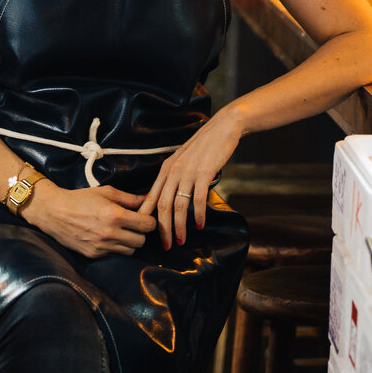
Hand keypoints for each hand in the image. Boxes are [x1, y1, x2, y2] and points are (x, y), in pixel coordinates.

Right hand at [23, 179, 155, 258]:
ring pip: (130, 251)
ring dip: (130, 242)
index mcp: (115, 215)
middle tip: (135, 224)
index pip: (147, 225)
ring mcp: (101, 247)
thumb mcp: (107, 192)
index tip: (145, 216)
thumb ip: (130, 198)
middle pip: (141, 241)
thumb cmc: (81, 198)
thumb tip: (148, 199)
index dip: (150, 221)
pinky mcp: (93, 255)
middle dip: (141, 232)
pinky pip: (115, 254)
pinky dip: (117, 247)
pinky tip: (110, 236)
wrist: (55, 213)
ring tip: (123, 230)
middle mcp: (110, 234)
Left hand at [141, 107, 243, 249]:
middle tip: (165, 245)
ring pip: (179, 205)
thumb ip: (175, 176)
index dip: (148, 218)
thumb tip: (170, 198)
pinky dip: (199, 215)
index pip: (151, 197)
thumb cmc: (205, 145)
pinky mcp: (204, 172)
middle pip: (162, 205)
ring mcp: (188, 172)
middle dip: (162, 229)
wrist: (223, 126)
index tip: (148, 234)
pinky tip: (201, 224)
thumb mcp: (183, 159)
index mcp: (166, 168)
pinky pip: (198, 199)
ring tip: (181, 240)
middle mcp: (174, 170)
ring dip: (179, 226)